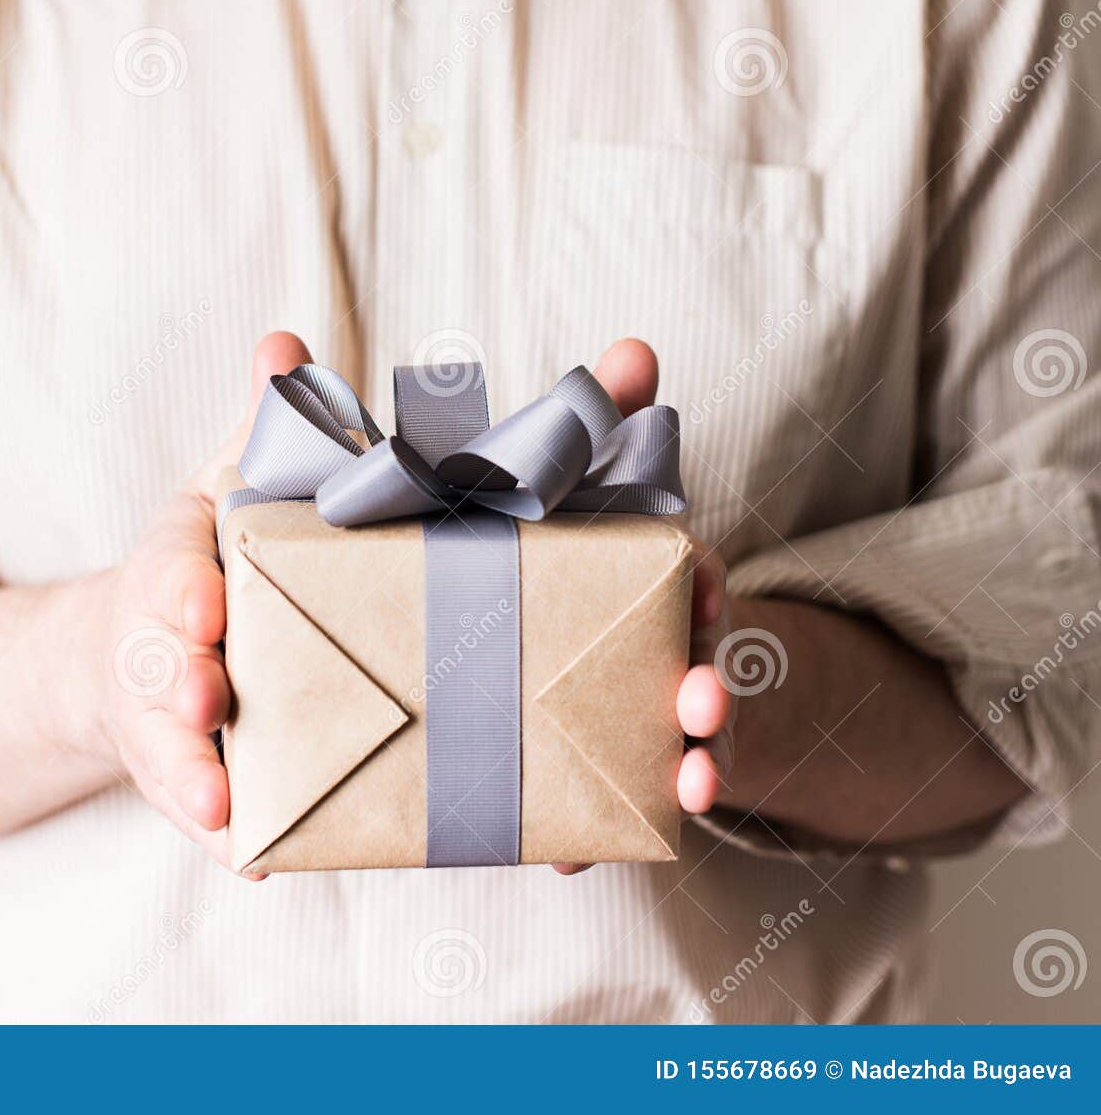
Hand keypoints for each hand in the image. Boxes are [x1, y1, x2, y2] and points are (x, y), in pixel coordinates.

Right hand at [97, 331, 313, 877]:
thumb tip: (285, 343)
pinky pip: (198, 816)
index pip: (166, 571)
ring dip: (188, 776)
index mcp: (173, 567)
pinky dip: (218, 839)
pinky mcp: (185, 775)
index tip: (203, 606)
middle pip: (155, 669)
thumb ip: (264, 428)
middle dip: (177, 685)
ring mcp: (165, 717)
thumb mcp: (227, 487)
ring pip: (165, 750)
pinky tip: (251, 859)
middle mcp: (156, 646)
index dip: (179, 589)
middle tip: (208, 703)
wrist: (134, 652)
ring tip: (217, 805)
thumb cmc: (208, 563)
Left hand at [554, 338, 735, 874]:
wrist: (497, 648)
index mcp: (643, 583)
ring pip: (673, 745)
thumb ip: (588, 421)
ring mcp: (630, 715)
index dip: (701, 584)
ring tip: (693, 783)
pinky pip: (600, 809)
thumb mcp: (546, 493)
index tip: (703, 590)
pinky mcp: (594, 773)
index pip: (690, 576)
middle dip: (710, 686)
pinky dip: (591, 836)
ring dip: (694, 766)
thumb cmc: (536, 558)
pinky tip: (570, 856)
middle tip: (702, 698)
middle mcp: (652, 649)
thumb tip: (639, 351)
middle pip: (700, 668)